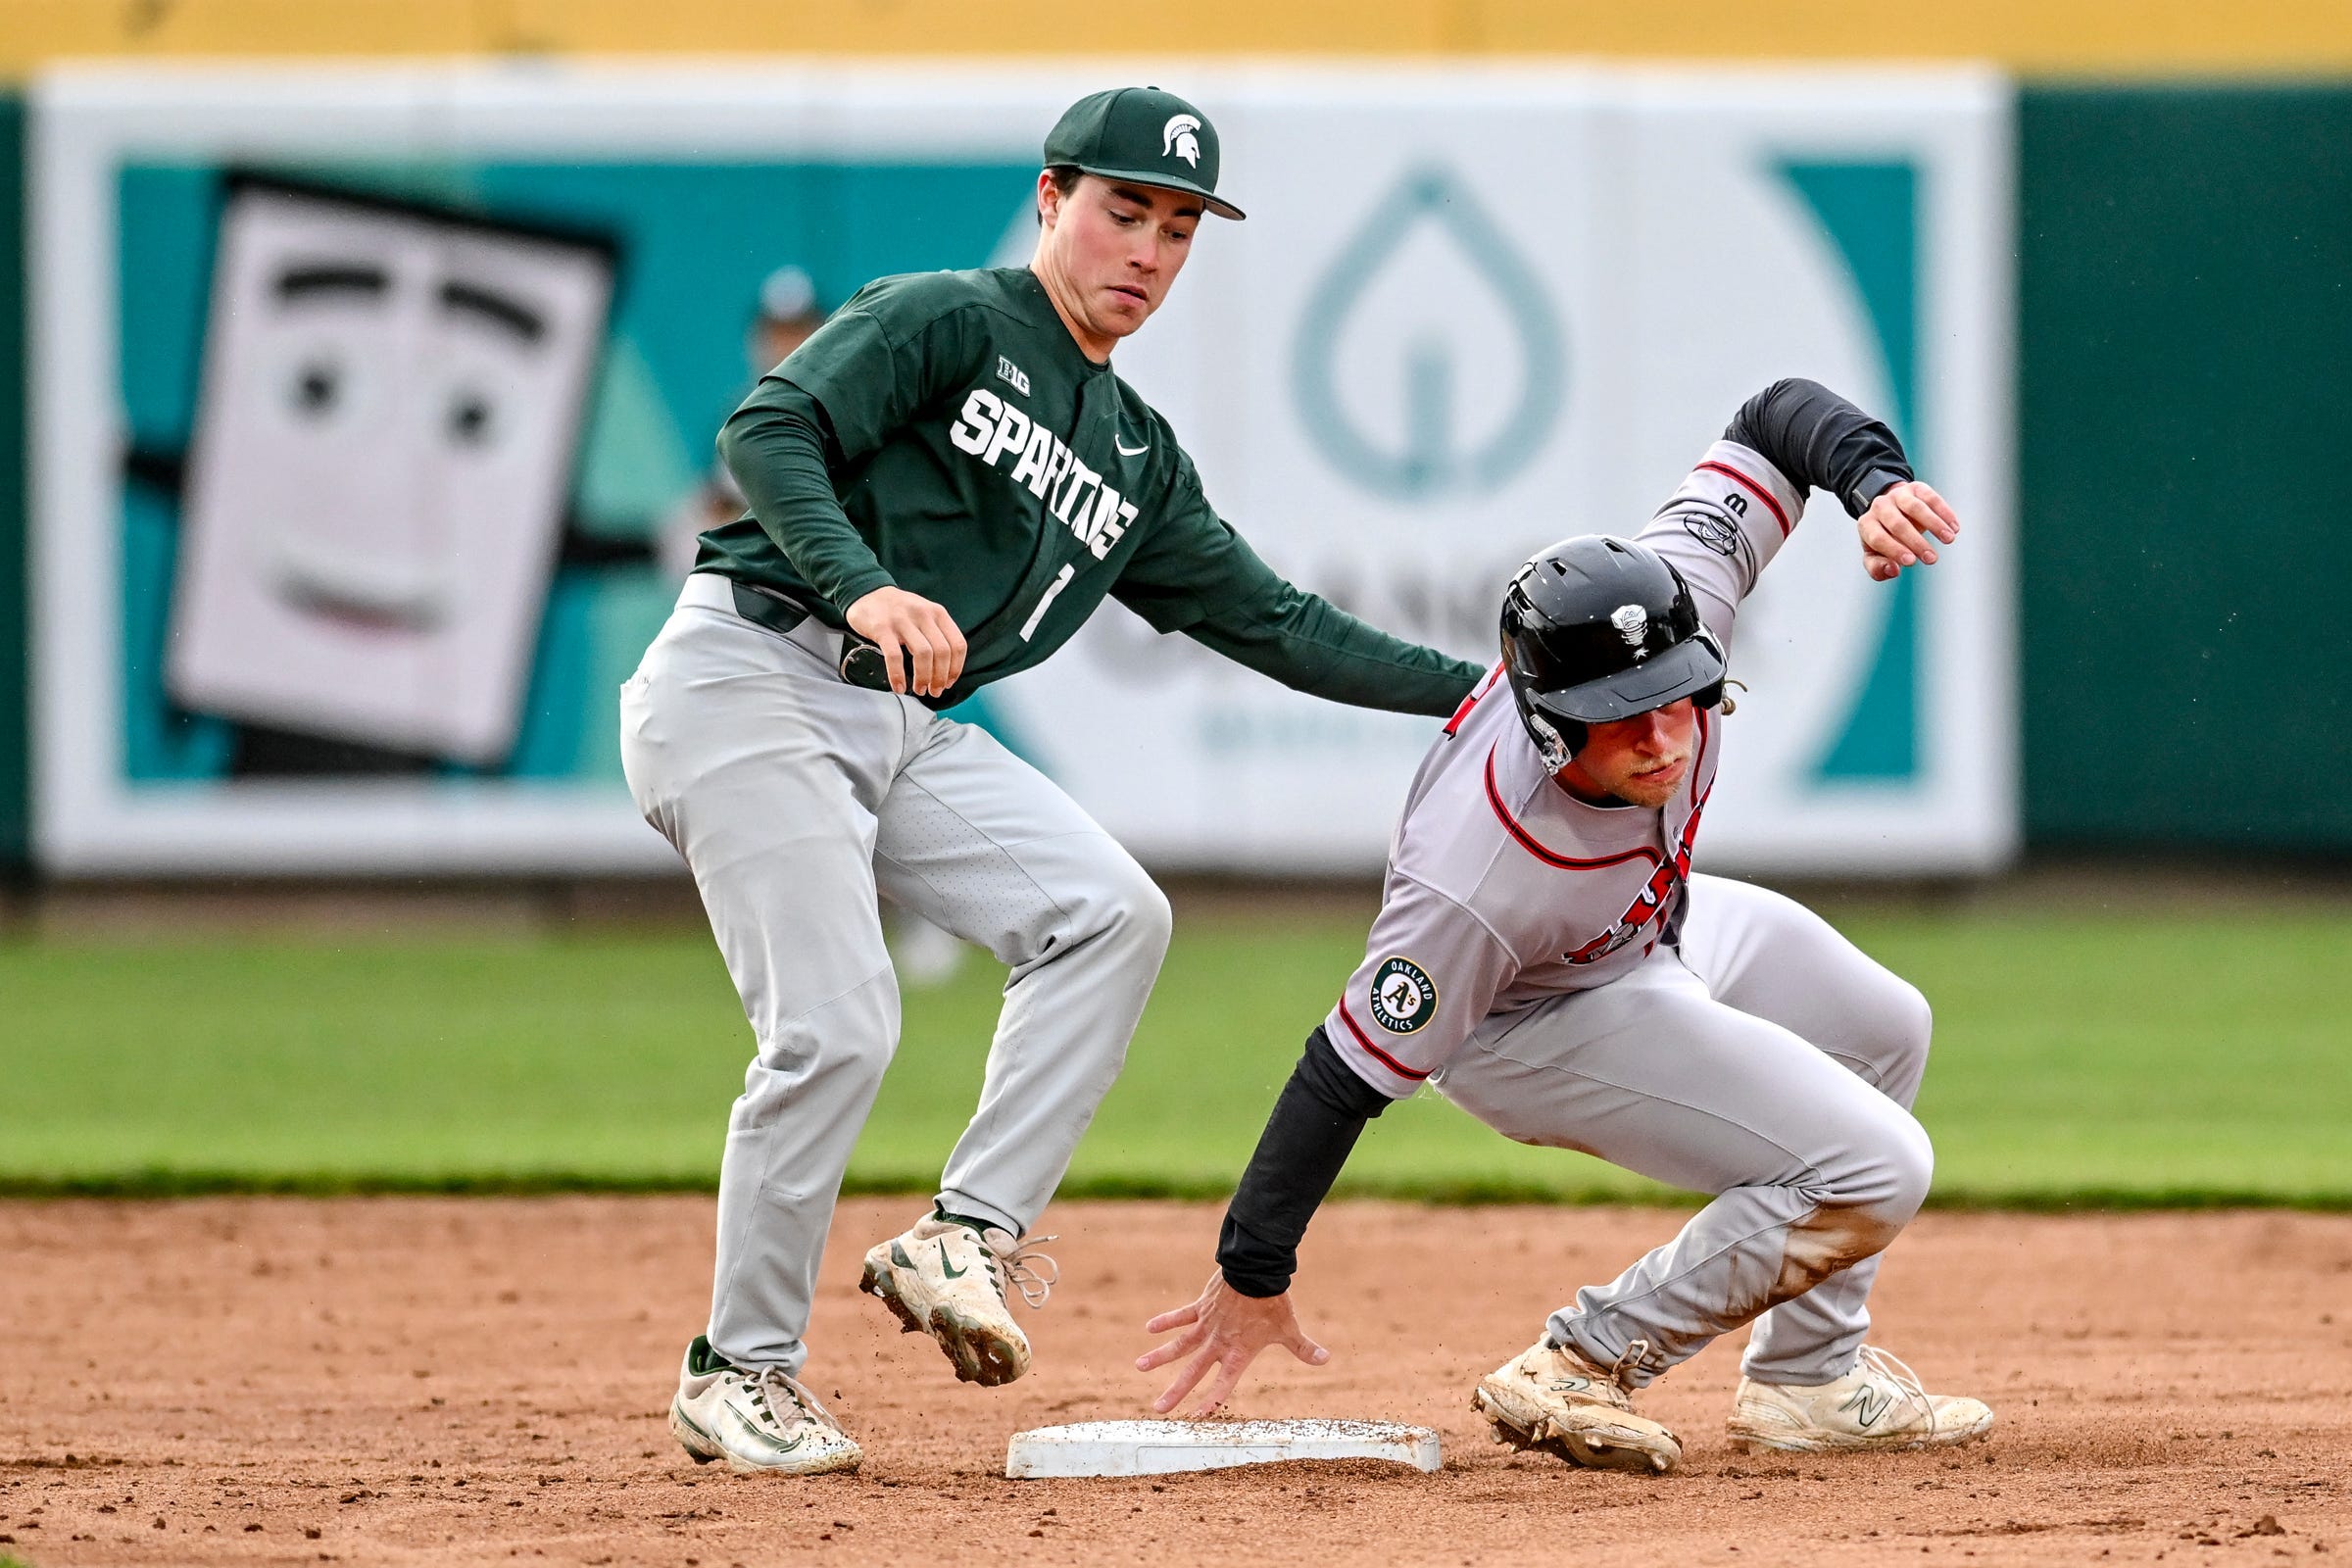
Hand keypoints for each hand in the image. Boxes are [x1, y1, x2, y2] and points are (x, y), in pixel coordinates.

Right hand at [843, 586, 966, 697]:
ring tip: (919, 689)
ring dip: (924, 678)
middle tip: (934, 691)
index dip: (956, 668)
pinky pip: (894, 656)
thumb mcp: (924, 614)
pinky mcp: (882, 628)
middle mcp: (923, 615)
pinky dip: (898, 675)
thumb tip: (946, 669)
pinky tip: (899, 686)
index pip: (957, 644)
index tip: (949, 682)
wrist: (867, 592)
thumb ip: (937, 634)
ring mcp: (902, 620)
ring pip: (923, 655)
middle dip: (940, 677)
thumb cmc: (898, 610)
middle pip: (942, 652)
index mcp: (937, 613)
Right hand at [1137, 1272, 1328, 1417]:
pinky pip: (1181, 1316)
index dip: (1210, 1402)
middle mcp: (1218, 1343)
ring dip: (1160, 1357)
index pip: (1223, 1385)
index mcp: (1238, 1353)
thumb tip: (1326, 1359)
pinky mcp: (1201, 1306)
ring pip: (1179, 1345)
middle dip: (1175, 1392)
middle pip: (1193, 1372)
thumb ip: (1303, 1347)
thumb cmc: (1273, 1302)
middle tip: (1158, 1409)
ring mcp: (1207, 1324)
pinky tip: (1149, 1328)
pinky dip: (1166, 1321)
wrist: (1256, 1270)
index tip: (1196, 1418)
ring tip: (1139, 1367)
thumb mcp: (1289, 1328)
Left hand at [1858, 480, 1960, 581]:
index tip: (1912, 562)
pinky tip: (1954, 528)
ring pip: (1916, 508)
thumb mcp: (1875, 556)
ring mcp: (1898, 495)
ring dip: (1934, 525)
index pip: (1878, 538)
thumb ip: (1878, 568)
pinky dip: (1944, 512)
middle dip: (1916, 542)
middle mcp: (1879, 506)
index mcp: (1866, 524)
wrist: (1892, 509)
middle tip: (1932, 559)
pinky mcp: (1916, 488)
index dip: (1894, 550)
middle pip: (1897, 524)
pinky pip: (1931, 498)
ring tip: (1949, 540)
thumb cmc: (1884, 539)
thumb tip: (1893, 570)